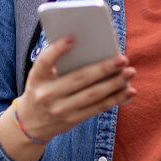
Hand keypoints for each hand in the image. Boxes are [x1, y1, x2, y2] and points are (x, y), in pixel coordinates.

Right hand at [0, 36, 136, 160]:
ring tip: (130, 73)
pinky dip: (115, 99)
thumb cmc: (42, 88)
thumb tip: (91, 49)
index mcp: (37, 77)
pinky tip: (128, 91)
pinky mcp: (72, 120)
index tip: (72, 38)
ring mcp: (60, 110)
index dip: (57, 50)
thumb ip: (58, 62)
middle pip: (79, 79)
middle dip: (103, 69)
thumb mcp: (40, 76)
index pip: (45, 61)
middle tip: (122, 59)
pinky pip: (97, 108)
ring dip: (115, 84)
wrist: (30, 123)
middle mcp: (47, 94)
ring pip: (92, 95)